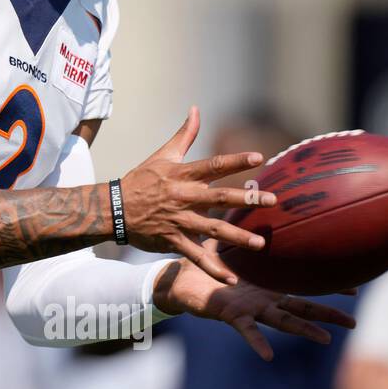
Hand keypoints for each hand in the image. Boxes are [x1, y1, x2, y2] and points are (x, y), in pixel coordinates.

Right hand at [120, 105, 274, 283]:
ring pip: (211, 229)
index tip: (259, 158)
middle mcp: (183, 197)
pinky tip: (231, 279)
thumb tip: (196, 109)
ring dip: (236, 237)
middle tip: (272, 201)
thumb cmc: (141, 180)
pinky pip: (194, 256)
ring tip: (259, 244)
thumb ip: (184, 135)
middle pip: (219, 197)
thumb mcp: (162, 155)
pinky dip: (212, 268)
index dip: (235, 161)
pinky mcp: (172, 240)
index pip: (213, 165)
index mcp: (182, 175)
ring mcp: (178, 220)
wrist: (114, 208)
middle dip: (246, 199)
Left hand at [153, 240, 355, 360]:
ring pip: (282, 321)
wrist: (179, 279)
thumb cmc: (206, 261)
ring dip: (304, 330)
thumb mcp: (231, 240)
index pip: (303, 284)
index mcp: (267, 283)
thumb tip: (255, 195)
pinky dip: (257, 342)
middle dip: (328, 314)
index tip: (356, 287)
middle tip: (354, 323)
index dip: (327, 286)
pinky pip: (246, 330)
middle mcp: (263, 299)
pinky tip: (269, 355)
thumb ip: (246, 224)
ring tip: (326, 339)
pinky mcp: (231, 315)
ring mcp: (250, 309)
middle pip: (302, 307)